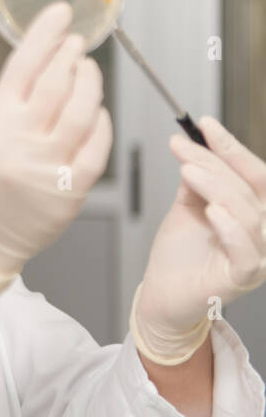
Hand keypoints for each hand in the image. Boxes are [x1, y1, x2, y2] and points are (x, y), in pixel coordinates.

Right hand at [0, 2, 112, 306]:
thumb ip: (15, 101)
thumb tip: (49, 59)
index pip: (22, 65)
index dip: (44, 34)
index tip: (60, 12)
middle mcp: (19, 142)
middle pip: (56, 82)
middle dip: (71, 54)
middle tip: (77, 42)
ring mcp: (47, 166)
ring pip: (81, 110)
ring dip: (90, 82)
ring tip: (88, 71)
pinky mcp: (70, 189)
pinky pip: (97, 146)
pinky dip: (100, 122)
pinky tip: (95, 112)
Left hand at [131, 116, 265, 364]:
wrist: (162, 292)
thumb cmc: (180, 252)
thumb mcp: (189, 205)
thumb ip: (198, 179)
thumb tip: (194, 145)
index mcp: (255, 212)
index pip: (254, 173)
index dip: (231, 147)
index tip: (204, 124)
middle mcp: (263, 233)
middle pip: (252, 188)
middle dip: (218, 161)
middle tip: (183, 145)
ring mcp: (258, 257)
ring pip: (247, 213)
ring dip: (218, 186)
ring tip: (188, 170)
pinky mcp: (242, 279)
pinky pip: (247, 253)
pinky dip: (231, 229)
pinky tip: (212, 211)